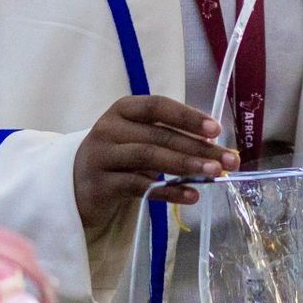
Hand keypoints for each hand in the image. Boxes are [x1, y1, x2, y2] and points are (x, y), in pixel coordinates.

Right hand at [72, 95, 236, 233]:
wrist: (73, 183)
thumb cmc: (118, 156)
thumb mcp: (139, 138)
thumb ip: (170, 138)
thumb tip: (216, 150)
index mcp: (123, 110)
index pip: (158, 106)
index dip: (187, 116)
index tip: (216, 130)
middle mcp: (109, 128)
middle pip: (159, 135)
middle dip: (197, 147)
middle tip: (228, 160)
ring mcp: (102, 156)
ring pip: (149, 157)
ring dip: (186, 165)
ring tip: (214, 174)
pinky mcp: (100, 185)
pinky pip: (140, 186)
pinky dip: (169, 192)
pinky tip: (192, 195)